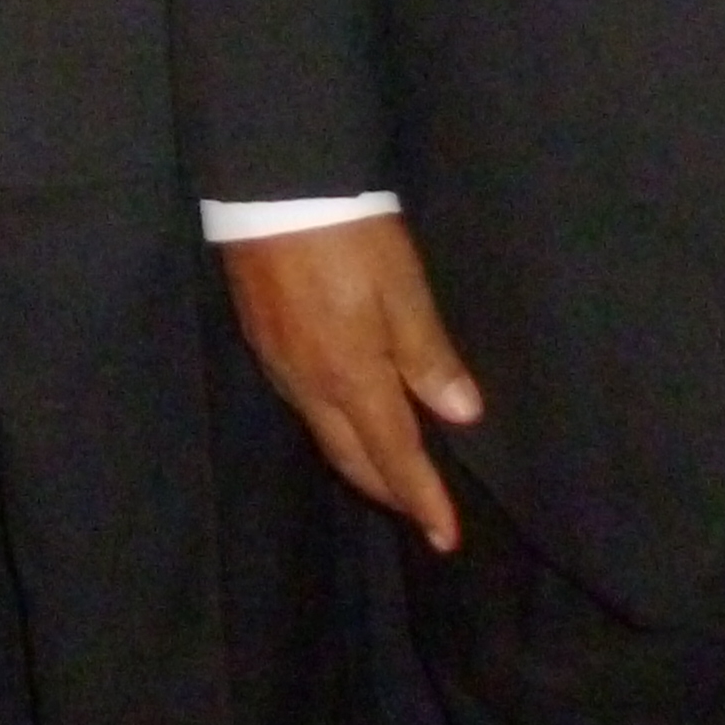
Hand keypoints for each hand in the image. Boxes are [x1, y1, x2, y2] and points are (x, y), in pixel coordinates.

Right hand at [222, 216, 484, 553]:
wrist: (270, 186)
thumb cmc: (347, 233)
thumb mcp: (403, 288)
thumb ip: (429, 355)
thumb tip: (462, 417)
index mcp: (351, 377)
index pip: (394, 455)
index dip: (422, 499)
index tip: (447, 538)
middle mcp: (309, 385)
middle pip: (351, 457)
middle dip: (388, 492)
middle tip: (421, 515)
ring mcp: (279, 364)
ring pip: (323, 434)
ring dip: (359, 463)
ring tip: (390, 475)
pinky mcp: (262, 339)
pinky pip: (302, 405)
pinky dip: (332, 427)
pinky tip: (345, 415)